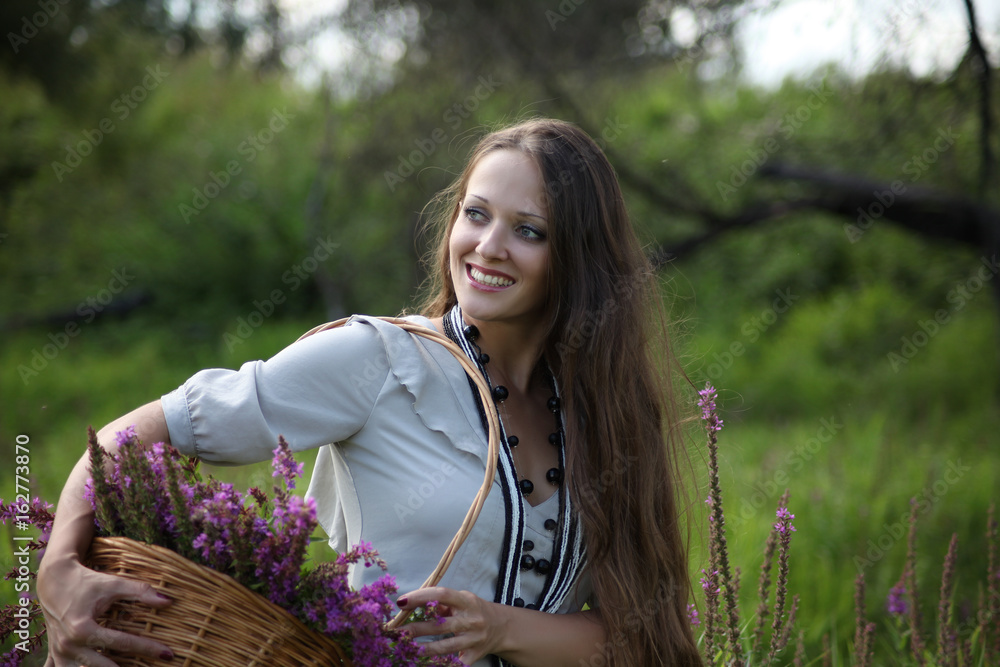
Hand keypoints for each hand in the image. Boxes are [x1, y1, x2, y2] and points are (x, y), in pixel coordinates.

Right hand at [39, 556, 173, 666]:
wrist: (53, 580)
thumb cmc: (86, 581)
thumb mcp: (113, 584)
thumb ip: (140, 592)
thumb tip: (167, 601)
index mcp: (83, 628)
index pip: (122, 643)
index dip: (147, 648)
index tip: (168, 653)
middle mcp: (69, 645)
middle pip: (103, 666)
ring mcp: (60, 652)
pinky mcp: (55, 654)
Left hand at [395, 587, 508, 664]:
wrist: (501, 628)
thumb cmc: (475, 610)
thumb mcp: (462, 600)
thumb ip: (441, 602)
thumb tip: (412, 604)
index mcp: (466, 601)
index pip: (441, 595)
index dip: (421, 597)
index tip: (401, 602)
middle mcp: (471, 620)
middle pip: (440, 624)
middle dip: (416, 628)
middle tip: (396, 631)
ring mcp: (473, 639)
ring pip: (445, 647)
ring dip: (423, 649)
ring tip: (406, 649)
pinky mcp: (474, 656)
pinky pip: (455, 663)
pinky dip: (439, 665)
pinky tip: (423, 663)